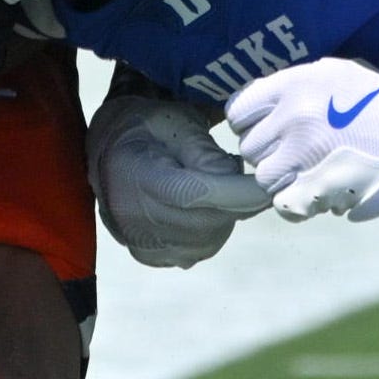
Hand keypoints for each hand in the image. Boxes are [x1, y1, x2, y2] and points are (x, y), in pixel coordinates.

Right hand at [89, 91, 267, 267]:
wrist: (110, 149)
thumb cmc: (148, 128)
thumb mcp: (175, 123)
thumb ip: (205, 152)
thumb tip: (236, 184)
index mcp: (132, 172)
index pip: (192, 193)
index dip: (236, 193)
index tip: (268, 186)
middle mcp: (129, 215)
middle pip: (203, 221)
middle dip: (237, 203)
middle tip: (245, 180)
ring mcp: (138, 240)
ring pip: (206, 241)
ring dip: (226, 218)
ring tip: (219, 188)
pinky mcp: (149, 255)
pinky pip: (196, 251)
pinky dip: (211, 231)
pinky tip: (205, 209)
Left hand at [225, 56, 378, 222]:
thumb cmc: (374, 100)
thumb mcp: (332, 73)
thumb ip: (293, 84)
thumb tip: (261, 103)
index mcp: (293, 87)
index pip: (238, 111)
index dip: (249, 122)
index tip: (264, 127)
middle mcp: (291, 120)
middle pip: (248, 147)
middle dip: (266, 151)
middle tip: (289, 150)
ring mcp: (303, 158)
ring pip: (263, 177)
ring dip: (280, 178)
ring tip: (304, 170)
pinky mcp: (316, 190)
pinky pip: (282, 204)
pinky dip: (293, 202)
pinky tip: (310, 191)